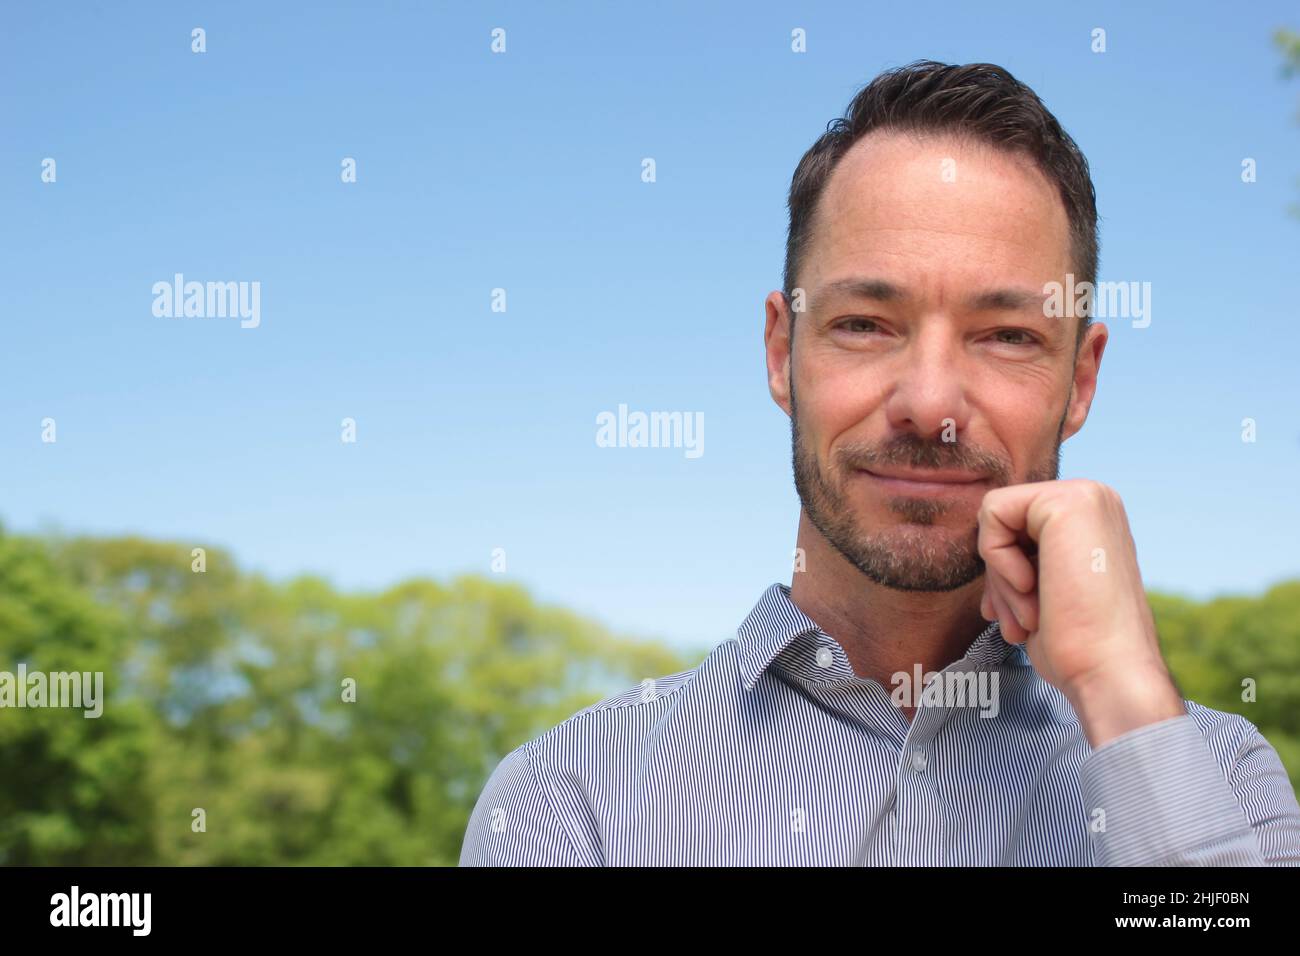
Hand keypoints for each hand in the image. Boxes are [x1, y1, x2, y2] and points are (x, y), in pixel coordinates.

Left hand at [976, 479, 1184, 747]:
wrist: (1108, 673)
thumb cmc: (1076, 646)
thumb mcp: (1045, 590)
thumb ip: (1025, 558)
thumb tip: (989, 549)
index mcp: (1091, 519)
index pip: (1013, 528)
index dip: (1003, 575)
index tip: (1022, 615)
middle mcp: (1093, 499)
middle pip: (1001, 522)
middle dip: (999, 579)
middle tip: (1025, 620)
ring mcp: (1085, 496)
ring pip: (994, 519)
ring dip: (1000, 579)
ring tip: (1031, 616)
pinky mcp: (1068, 502)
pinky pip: (992, 515)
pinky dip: (998, 561)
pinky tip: (1032, 590)